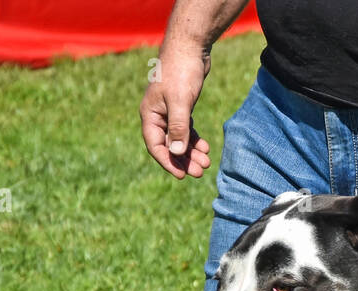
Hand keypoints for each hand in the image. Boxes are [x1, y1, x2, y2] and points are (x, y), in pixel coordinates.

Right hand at [140, 44, 212, 178]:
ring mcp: (169, 111)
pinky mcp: (181, 106)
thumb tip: (175, 152)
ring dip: (191, 152)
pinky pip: (185, 129)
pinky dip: (194, 139)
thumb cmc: (181, 72)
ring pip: (179, 138)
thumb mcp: (180, 102)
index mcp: (150, 114)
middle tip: (200, 172)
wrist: (190, 48)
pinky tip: (205, 147)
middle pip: (169, 145)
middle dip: (184, 160)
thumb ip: (178, 128)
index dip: (168, 162)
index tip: (183, 176)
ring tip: (206, 163)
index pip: (155, 145)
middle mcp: (157, 114)